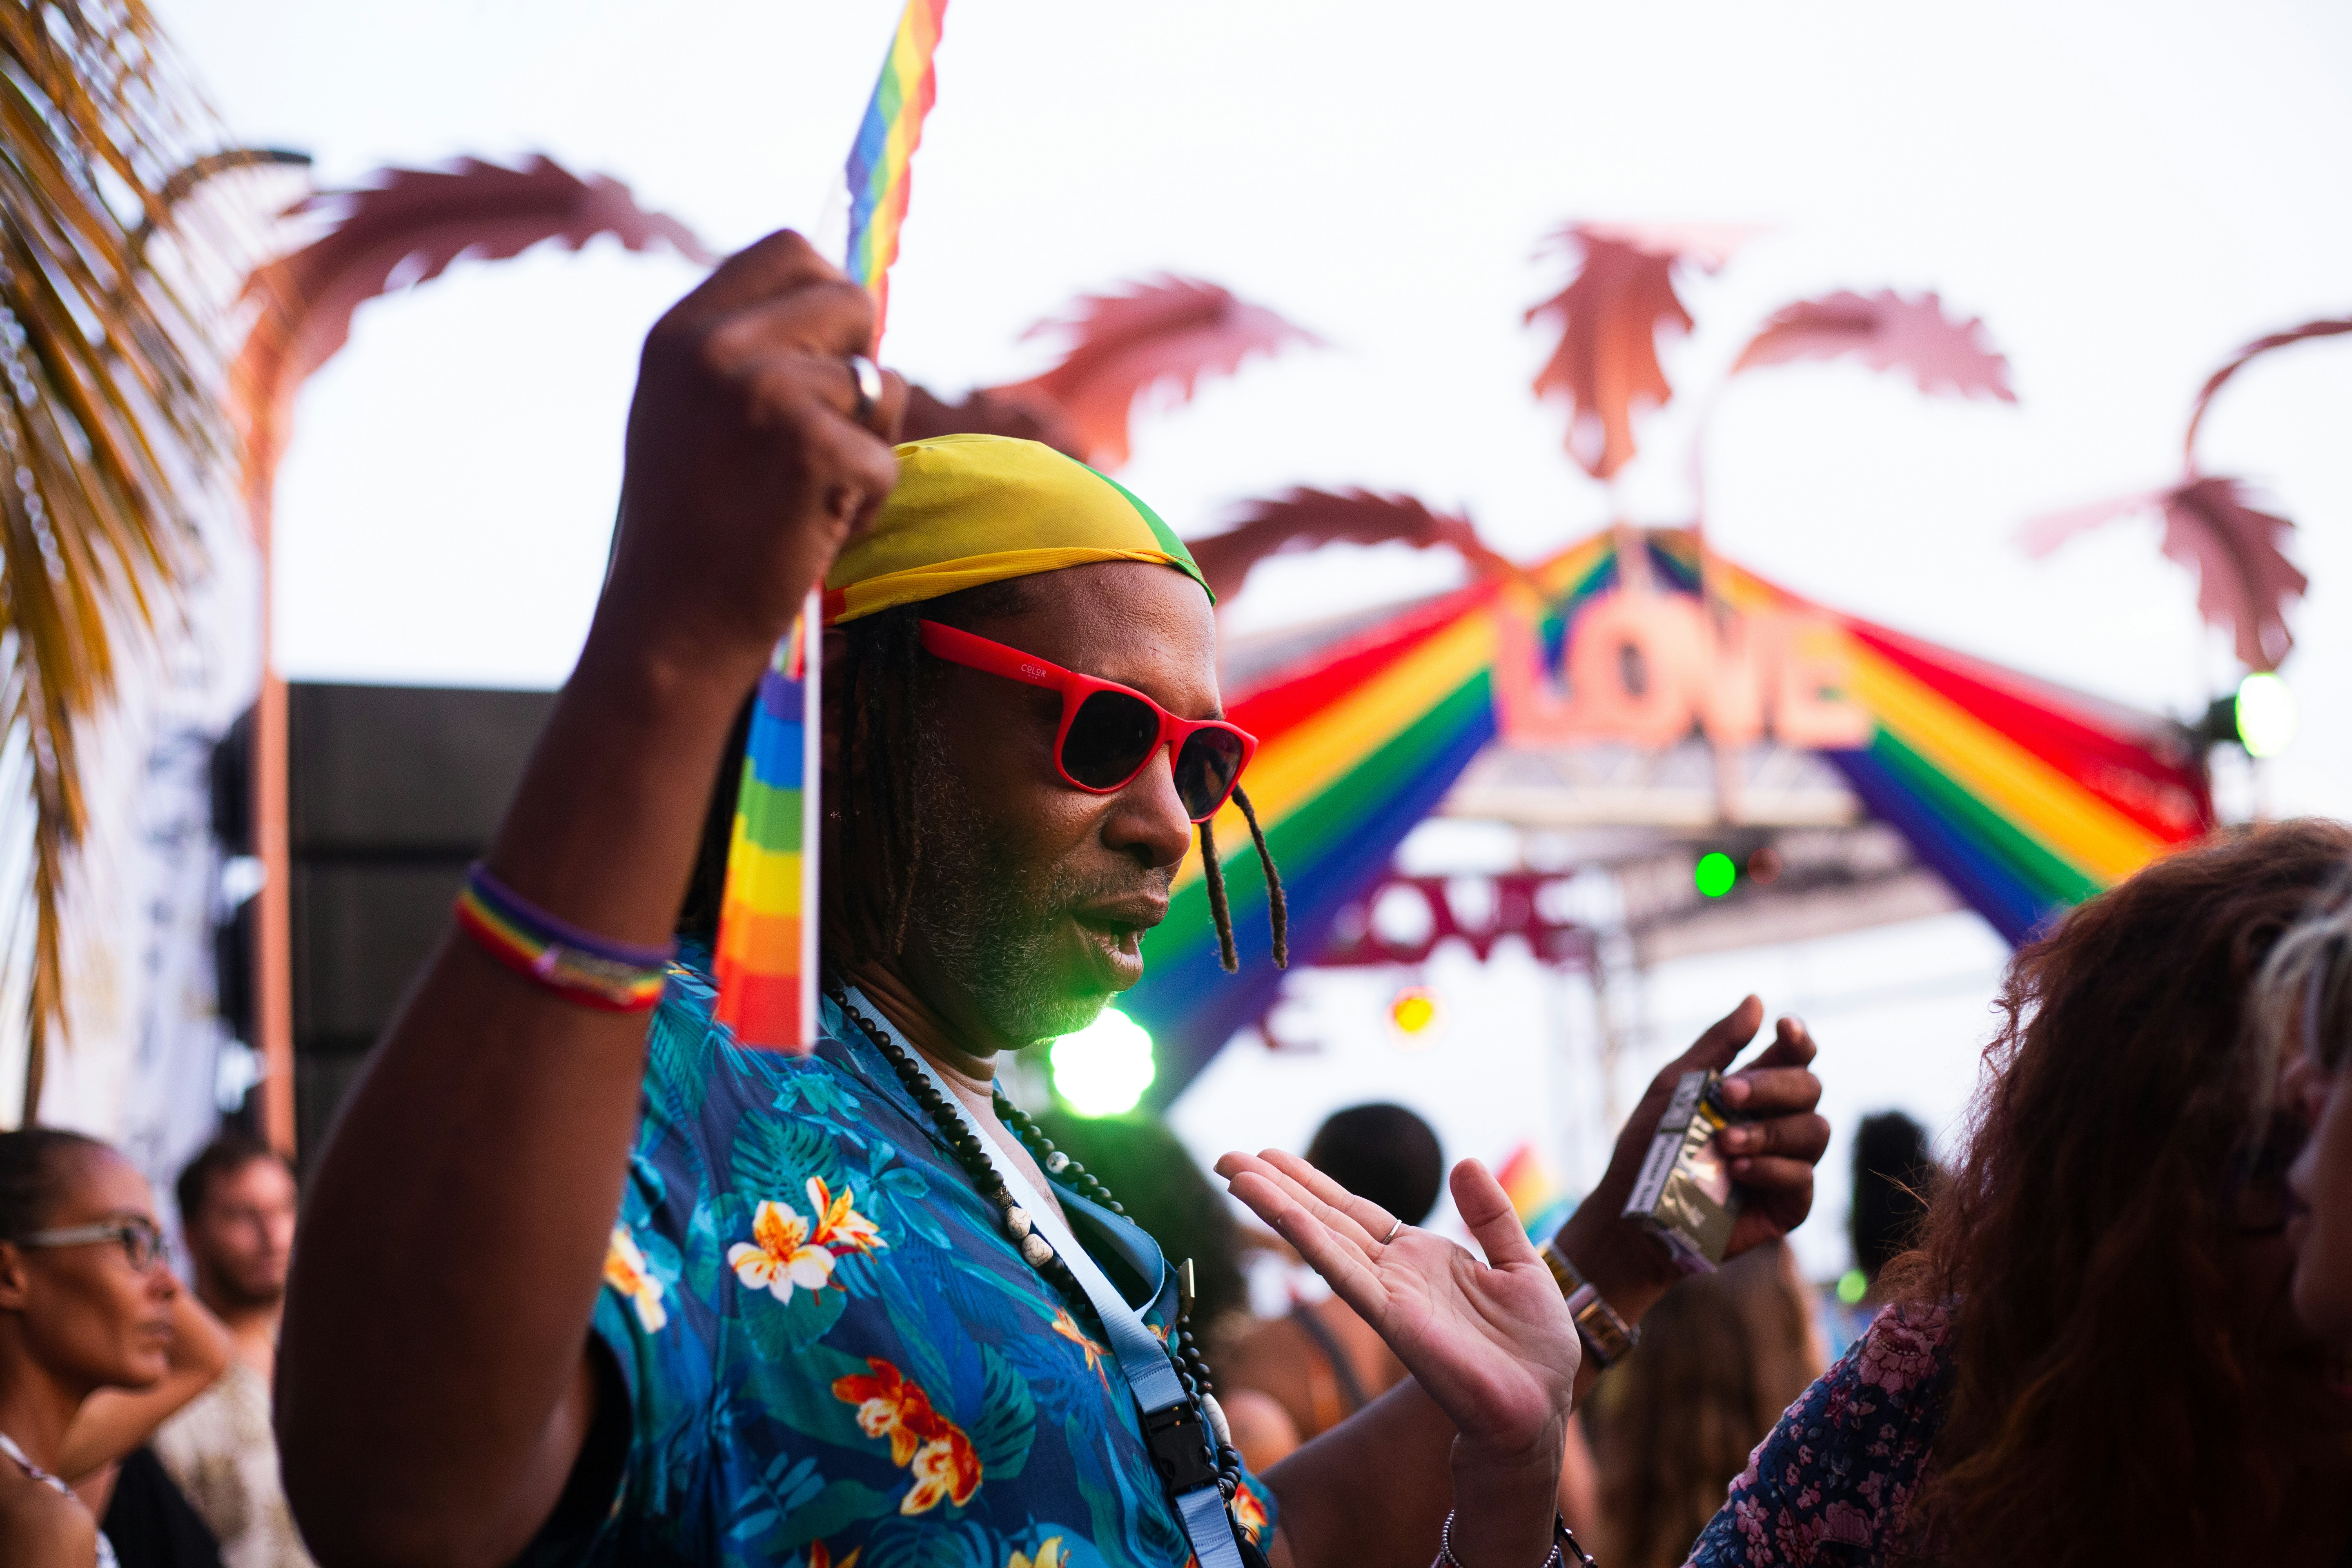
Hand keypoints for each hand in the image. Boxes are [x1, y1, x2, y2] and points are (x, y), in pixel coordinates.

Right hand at [598, 230, 909, 673]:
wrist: (667, 630)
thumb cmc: (690, 535)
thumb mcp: (689, 415)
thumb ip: (749, 353)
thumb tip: (851, 301)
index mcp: (681, 332)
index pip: (790, 249)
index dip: (832, 295)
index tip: (835, 350)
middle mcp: (716, 347)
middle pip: (851, 302)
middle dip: (861, 370)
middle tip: (825, 439)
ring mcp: (764, 394)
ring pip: (883, 385)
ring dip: (866, 446)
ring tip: (804, 498)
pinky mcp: (814, 450)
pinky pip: (888, 461)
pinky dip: (868, 506)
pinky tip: (811, 534)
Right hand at [1216, 1150, 1578, 1461]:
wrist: (1543, 1404)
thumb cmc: (1534, 1347)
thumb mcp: (1520, 1263)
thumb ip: (1491, 1215)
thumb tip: (1464, 1163)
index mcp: (1420, 1258)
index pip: (1354, 1212)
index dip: (1312, 1183)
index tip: (1271, 1157)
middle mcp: (1393, 1274)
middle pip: (1324, 1220)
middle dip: (1276, 1188)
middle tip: (1226, 1158)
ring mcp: (1388, 1296)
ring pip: (1323, 1241)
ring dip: (1278, 1207)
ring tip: (1235, 1174)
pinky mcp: (1394, 1320)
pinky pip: (1346, 1275)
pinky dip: (1313, 1244)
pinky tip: (1284, 1218)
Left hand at [1555, 997, 1828, 1319]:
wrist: (1634, 1213)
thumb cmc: (1650, 1146)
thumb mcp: (1676, 1087)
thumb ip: (1717, 1045)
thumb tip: (1756, 1000)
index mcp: (1756, 1089)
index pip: (1796, 1056)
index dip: (1799, 1040)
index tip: (1783, 1028)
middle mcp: (1780, 1121)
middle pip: (1810, 1088)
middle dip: (1773, 1086)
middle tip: (1727, 1093)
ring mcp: (1789, 1162)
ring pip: (1815, 1131)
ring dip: (1770, 1130)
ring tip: (1725, 1141)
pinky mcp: (1790, 1203)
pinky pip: (1802, 1178)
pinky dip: (1770, 1169)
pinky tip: (1735, 1171)